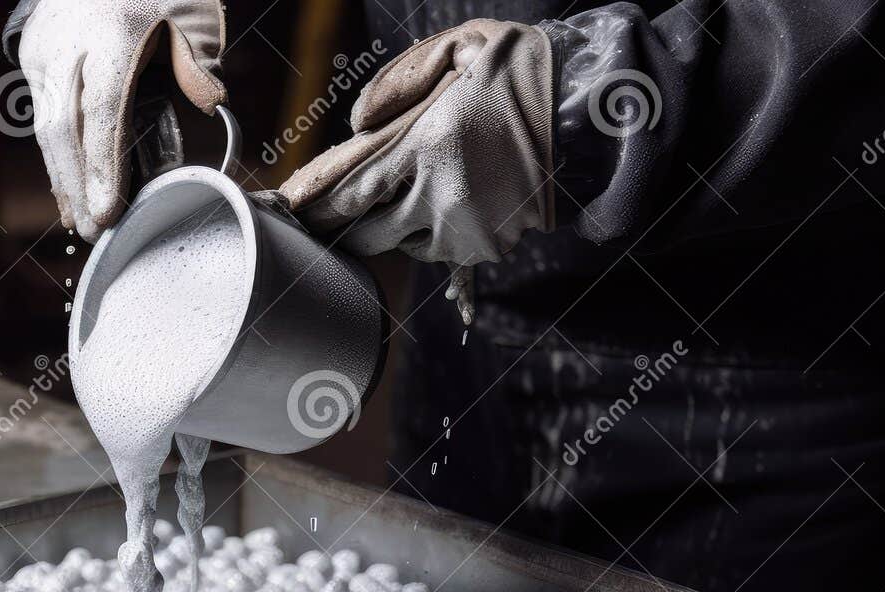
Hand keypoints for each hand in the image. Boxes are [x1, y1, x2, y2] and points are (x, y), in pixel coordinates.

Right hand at [17, 0, 225, 240]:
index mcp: (111, 33)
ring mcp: (43, 52)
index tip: (109, 209)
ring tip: (82, 222)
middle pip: (65, 130)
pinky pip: (41, 118)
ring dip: (63, 179)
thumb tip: (213, 104)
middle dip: (79, 186)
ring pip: (47, 129)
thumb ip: (197, 56)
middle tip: (96, 232)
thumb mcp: (189, 7)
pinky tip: (68, 189)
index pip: (103, 110)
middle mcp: (67, 45)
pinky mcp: (31, 58)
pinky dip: (56, 157)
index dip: (103, 165)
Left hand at [280, 20, 553, 321]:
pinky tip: (453, 205)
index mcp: (429, 144)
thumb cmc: (518, 72)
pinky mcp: (491, 247)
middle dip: (349, 230)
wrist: (593, 110)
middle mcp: (444, 195)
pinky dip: (439, 236)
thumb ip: (398, 79)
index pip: (351, 190)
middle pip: (370, 234)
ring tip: (418, 196)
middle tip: (336, 222)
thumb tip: (356, 124)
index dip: (315, 206)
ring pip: (407, 246)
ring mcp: (469, 228)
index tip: (290, 213)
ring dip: (401, 228)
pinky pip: (445, 252)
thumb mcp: (456, 46)